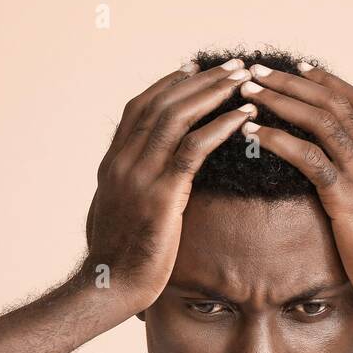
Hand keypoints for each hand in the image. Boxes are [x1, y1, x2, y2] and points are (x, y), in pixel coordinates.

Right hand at [82, 59, 257, 312]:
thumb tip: (144, 187)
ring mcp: (140, 175)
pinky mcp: (161, 194)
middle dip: (199, 79)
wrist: (109, 288)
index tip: (194, 69)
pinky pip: (195, 148)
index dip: (168, 85)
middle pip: (162, 102)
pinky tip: (243, 115)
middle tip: (230, 64)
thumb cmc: (117, 262)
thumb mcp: (118, 215)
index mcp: (112, 163)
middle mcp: (123, 161)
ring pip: (178, 117)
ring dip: (213, 92)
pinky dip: (220, 126)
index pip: (139, 108)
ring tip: (243, 78)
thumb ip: (129, 192)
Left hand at [233, 62, 352, 310]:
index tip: (300, 67)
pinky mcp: (345, 197)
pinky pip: (308, 158)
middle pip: (333, 103)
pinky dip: (278, 140)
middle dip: (293, 83)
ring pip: (320, 122)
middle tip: (260, 70)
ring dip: (280, 101)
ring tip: (249, 91)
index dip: (328, 82)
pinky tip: (253, 132)